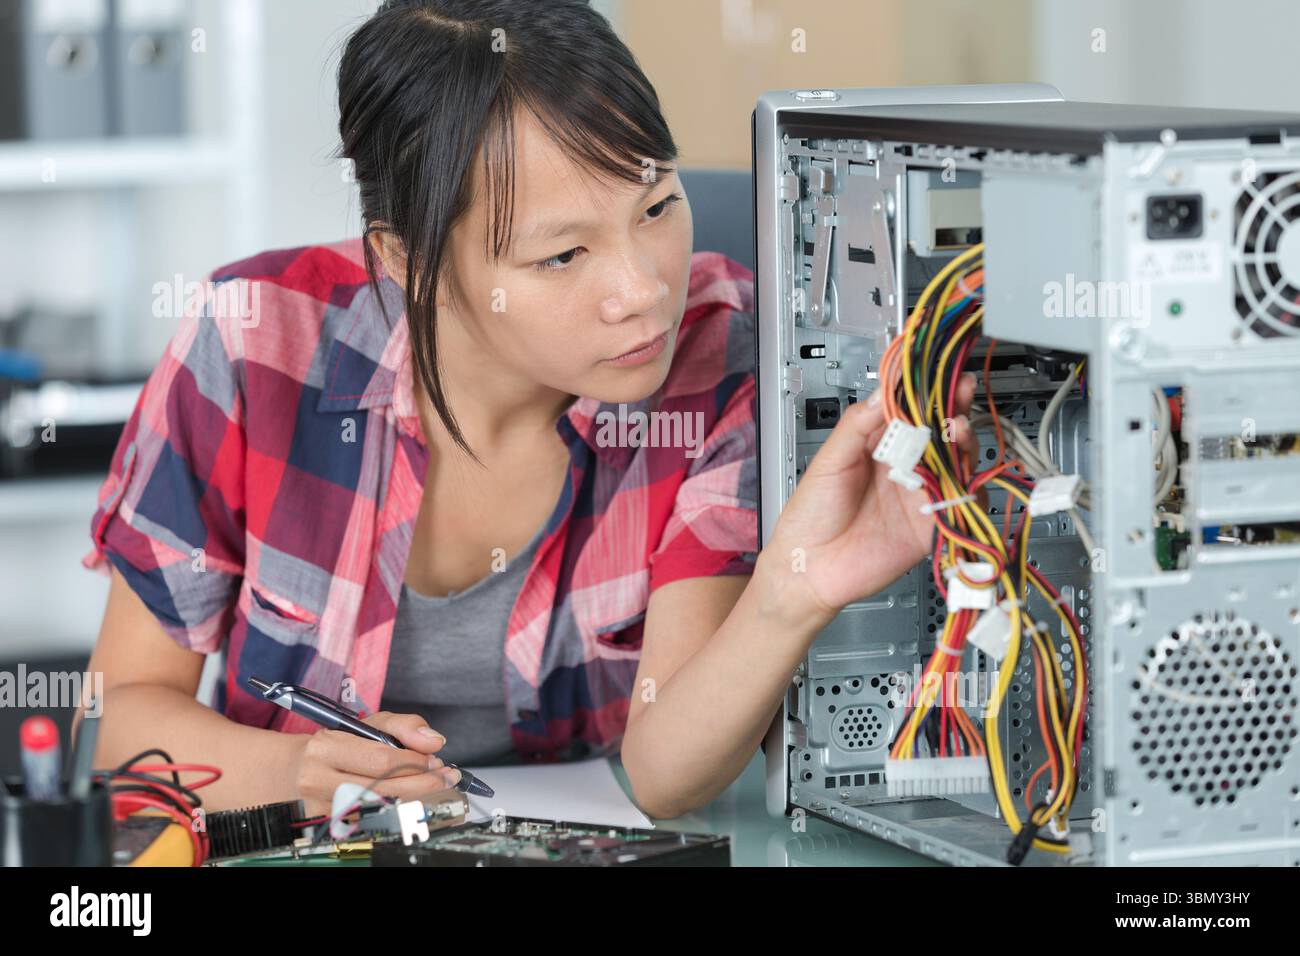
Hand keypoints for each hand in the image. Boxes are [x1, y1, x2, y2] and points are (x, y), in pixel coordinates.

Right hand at [288, 711, 463, 817]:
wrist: (295, 771)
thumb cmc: (337, 746)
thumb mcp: (367, 724)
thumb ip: (405, 726)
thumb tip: (434, 740)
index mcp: (326, 747)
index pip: (381, 759)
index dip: (415, 762)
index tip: (436, 760)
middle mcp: (318, 780)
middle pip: (384, 788)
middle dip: (423, 782)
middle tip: (446, 776)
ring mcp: (322, 808)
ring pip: (381, 808)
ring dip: (417, 798)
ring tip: (435, 786)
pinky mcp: (330, 826)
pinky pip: (374, 820)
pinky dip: (401, 811)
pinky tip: (416, 800)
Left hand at [759, 372, 982, 623]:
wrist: (809, 568)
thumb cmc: (810, 515)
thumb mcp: (829, 460)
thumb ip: (857, 426)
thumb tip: (883, 392)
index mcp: (878, 447)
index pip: (910, 412)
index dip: (926, 392)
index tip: (938, 372)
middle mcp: (903, 468)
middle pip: (940, 433)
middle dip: (953, 410)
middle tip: (959, 393)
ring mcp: (918, 495)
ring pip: (955, 463)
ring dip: (962, 443)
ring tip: (957, 429)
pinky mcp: (930, 525)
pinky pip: (961, 505)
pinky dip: (971, 488)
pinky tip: (965, 474)